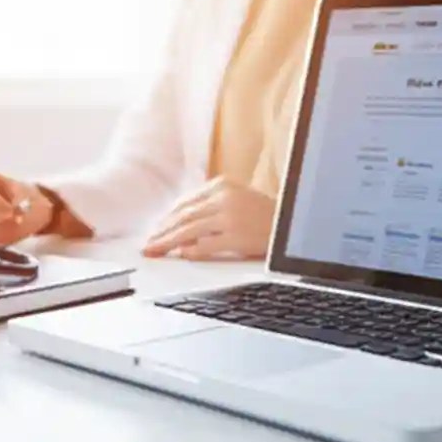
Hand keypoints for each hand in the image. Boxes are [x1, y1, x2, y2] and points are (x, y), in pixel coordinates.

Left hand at [142, 177, 275, 260]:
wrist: (293, 225)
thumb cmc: (266, 216)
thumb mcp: (238, 199)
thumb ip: (211, 208)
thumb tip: (183, 229)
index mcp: (222, 184)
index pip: (186, 202)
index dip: (167, 218)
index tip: (156, 230)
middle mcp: (224, 197)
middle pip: (183, 216)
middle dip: (162, 232)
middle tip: (148, 245)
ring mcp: (230, 217)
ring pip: (188, 230)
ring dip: (167, 242)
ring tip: (155, 251)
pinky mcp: (236, 237)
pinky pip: (205, 245)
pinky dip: (190, 251)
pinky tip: (181, 256)